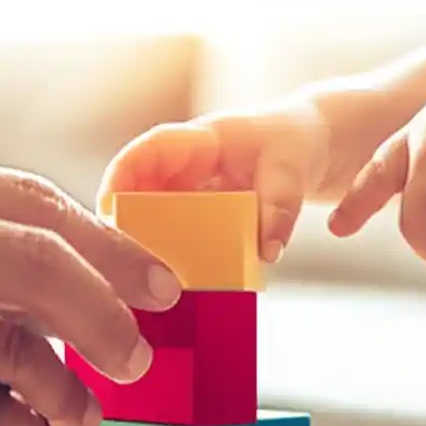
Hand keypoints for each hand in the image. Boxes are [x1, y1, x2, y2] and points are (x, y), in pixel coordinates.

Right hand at [98, 99, 331, 262]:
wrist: (315, 145)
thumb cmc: (298, 143)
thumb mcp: (293, 168)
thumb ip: (279, 208)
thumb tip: (267, 251)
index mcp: (202, 140)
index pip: (150, 150)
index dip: (122, 175)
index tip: (110, 209)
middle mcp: (187, 165)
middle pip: (140, 191)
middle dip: (126, 223)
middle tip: (123, 260)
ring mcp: (191, 190)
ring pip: (154, 216)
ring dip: (148, 245)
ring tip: (142, 281)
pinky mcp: (201, 213)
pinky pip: (178, 234)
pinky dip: (173, 256)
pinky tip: (171, 285)